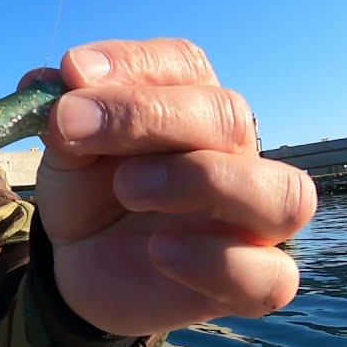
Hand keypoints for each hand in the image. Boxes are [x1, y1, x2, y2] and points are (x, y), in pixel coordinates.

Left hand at [20, 38, 317, 337]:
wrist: (80, 262)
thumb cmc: (88, 191)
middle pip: (229, 116)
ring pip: (283, 193)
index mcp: (193, 105)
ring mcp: (252, 221)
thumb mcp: (66, 150)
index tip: (73, 73)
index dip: (130, 65)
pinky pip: (271, 276)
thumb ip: (67, 112)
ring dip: (204, 180)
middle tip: (75, 126)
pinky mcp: (250, 282)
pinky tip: (159, 251)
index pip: (185, 66)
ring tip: (127, 188)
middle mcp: (236, 155)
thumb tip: (64, 76)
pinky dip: (218, 262)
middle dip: (147, 114)